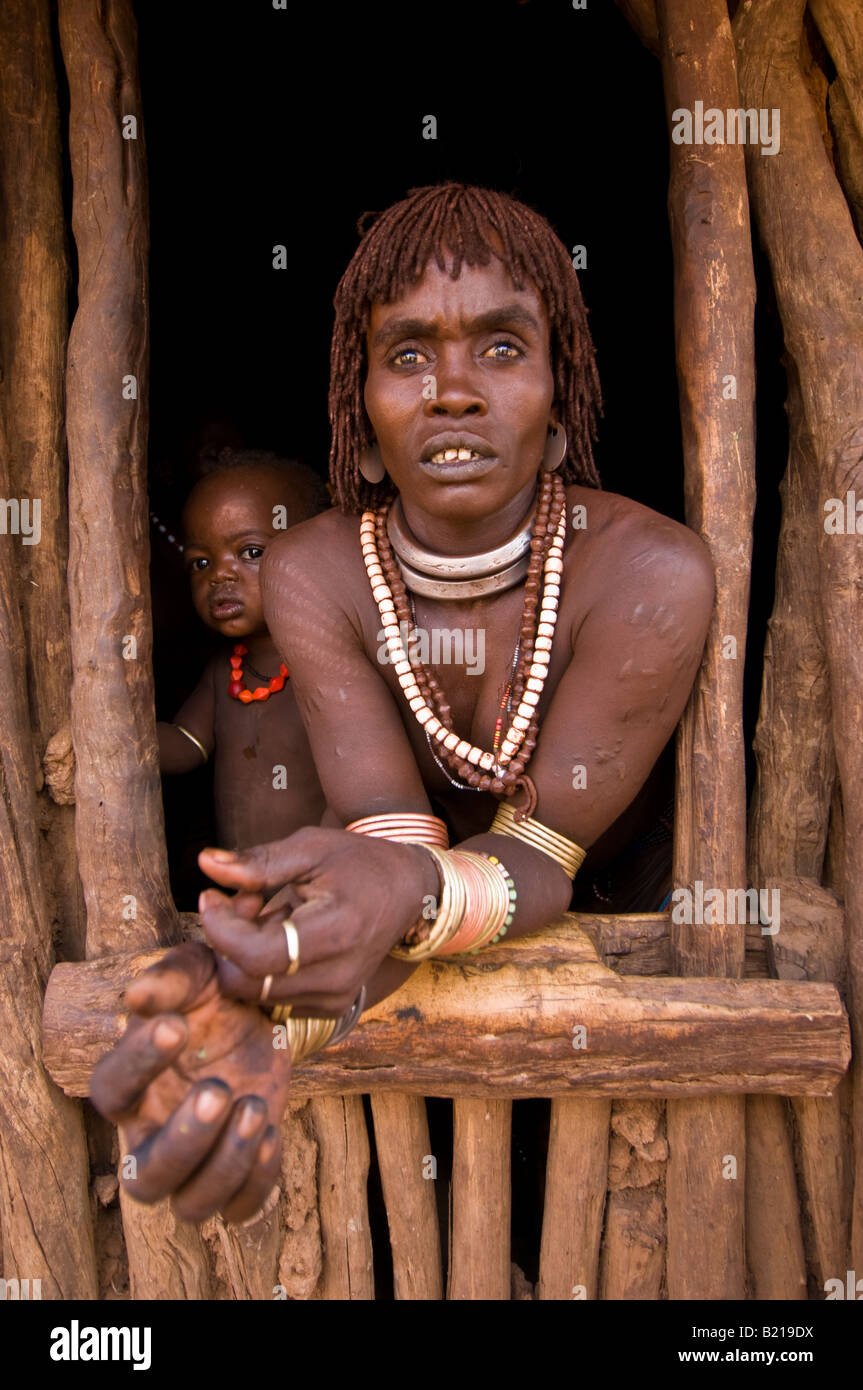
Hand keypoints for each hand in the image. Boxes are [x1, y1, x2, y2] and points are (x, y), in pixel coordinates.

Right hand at [89, 943, 291, 1223]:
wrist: (265, 1013)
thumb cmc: (215, 994)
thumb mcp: (197, 972)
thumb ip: (169, 979)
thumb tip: (137, 994)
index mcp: (132, 1083)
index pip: (110, 1090)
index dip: (136, 1064)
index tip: (175, 1026)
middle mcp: (154, 1131)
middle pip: (144, 1178)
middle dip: (183, 1142)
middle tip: (218, 1089)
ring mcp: (198, 1160)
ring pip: (190, 1204)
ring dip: (225, 1165)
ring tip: (253, 1106)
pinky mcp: (240, 1169)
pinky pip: (240, 1207)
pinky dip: (256, 1182)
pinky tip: (271, 1134)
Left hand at [197, 827, 438, 1013]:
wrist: (408, 892)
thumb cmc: (358, 862)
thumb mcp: (310, 848)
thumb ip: (258, 862)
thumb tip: (205, 863)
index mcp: (338, 932)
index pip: (258, 956)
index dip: (221, 929)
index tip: (210, 896)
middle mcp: (339, 976)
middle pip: (248, 982)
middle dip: (227, 942)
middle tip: (241, 901)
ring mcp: (337, 997)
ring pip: (255, 993)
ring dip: (243, 955)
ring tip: (265, 913)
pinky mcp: (332, 1007)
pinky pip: (272, 998)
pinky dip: (262, 970)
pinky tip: (279, 935)